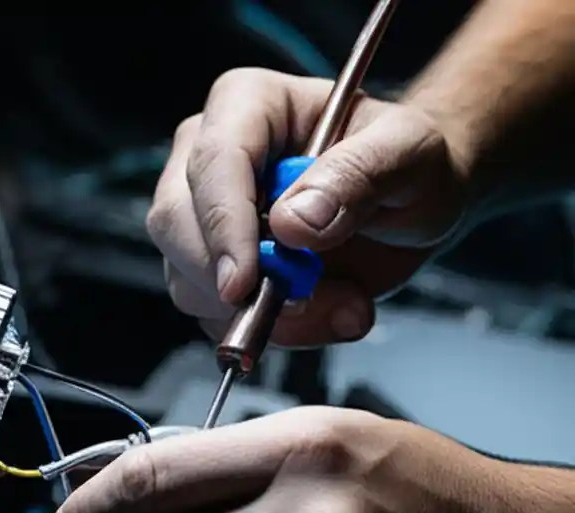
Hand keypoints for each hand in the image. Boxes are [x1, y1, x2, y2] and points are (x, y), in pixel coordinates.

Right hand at [146, 68, 474, 346]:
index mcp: (248, 105)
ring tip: (343, 302)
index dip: (222, 224)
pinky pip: (213, 316)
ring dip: (260, 314)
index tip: (244, 282)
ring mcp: (202, 216)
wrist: (411, 203)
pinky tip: (325, 311)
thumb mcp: (411, 154)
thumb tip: (293, 223)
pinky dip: (270, 331)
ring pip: (186, 279)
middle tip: (301, 302)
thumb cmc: (408, 161)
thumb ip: (359, 176)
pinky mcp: (211, 268)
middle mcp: (208, 157)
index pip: (213, 161)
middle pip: (176, 223)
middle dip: (230, 280)